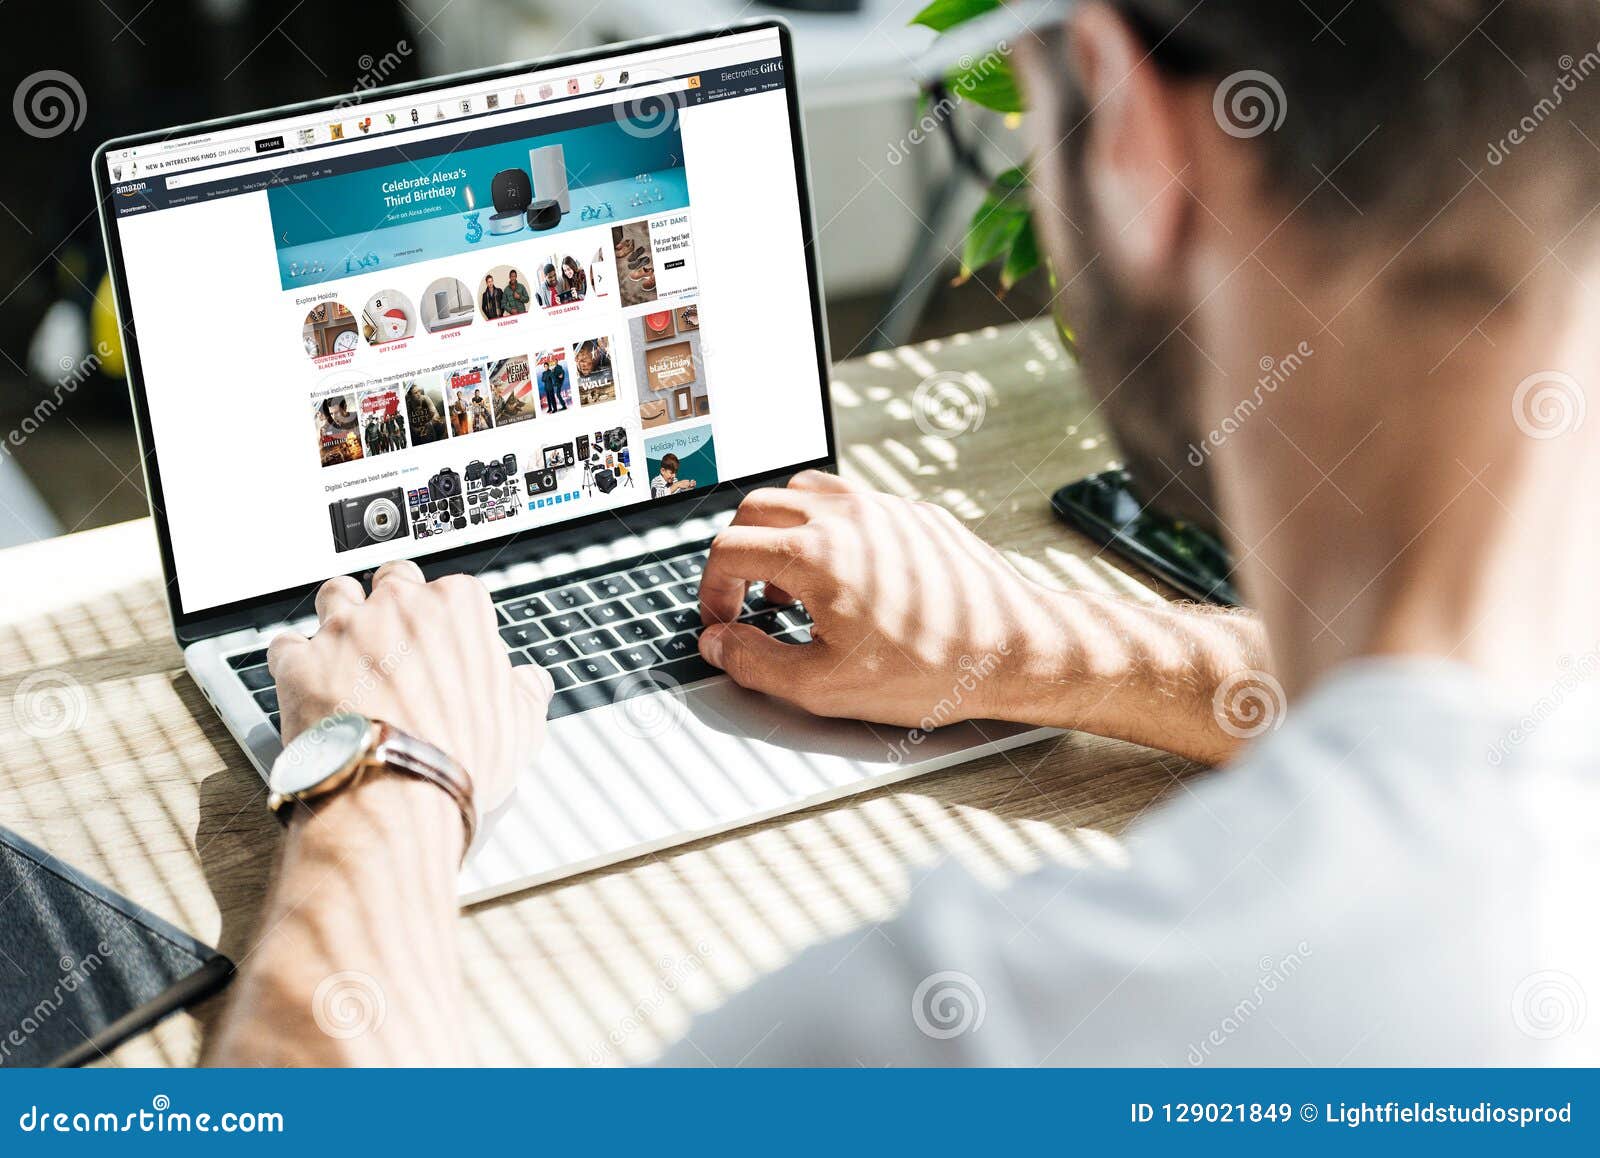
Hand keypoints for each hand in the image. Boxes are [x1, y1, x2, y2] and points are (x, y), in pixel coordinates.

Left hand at [266, 560, 552, 814]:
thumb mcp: (521, 728)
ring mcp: (344, 629)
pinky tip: (306, 679)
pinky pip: (287, 643)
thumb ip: (525, 692)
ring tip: (347, 651)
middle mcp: (399, 605)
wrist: (395, 797)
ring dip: (340, 617)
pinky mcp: (299, 660)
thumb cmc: (461, 762)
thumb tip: (529, 683)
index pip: (454, 592)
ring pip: (336, 595)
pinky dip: (294, 659)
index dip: (448, 621)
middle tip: (397, 641)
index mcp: (458, 609)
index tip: (445, 645)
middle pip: (392, 580)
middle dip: (391, 604)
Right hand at [697, 471, 1052, 726]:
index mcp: (816, 554)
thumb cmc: (932, 670)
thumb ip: (756, 663)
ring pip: (804, 491)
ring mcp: (884, 509)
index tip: (721, 620)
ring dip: (780, 530)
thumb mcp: (824, 687)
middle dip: (738, 553)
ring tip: (790, 584)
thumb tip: (719, 645)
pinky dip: (827, 527)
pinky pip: (852, 501)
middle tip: (744, 599)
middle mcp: (847, 517)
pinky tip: (843, 575)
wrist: (1013, 651)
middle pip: (757, 507)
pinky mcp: (915, 515)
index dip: (711, 589)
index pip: (729, 548)